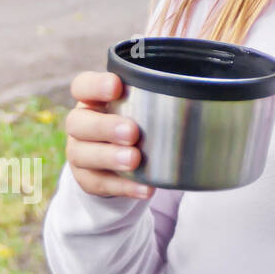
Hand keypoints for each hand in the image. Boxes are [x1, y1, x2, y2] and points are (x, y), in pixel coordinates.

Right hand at [64, 71, 153, 199]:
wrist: (117, 158)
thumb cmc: (134, 120)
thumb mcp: (140, 104)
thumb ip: (155, 97)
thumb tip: (196, 92)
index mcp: (92, 99)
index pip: (82, 86)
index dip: (94, 85)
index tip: (116, 86)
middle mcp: (80, 125)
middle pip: (78, 123)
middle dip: (105, 127)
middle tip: (132, 132)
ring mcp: (80, 153)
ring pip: (83, 155)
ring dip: (110, 157)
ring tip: (134, 160)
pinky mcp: (87, 179)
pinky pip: (101, 184)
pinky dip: (125, 187)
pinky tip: (146, 188)